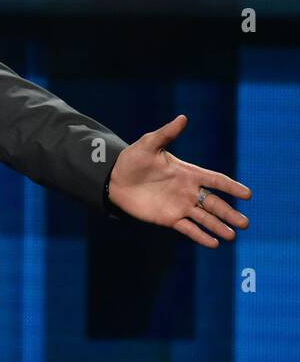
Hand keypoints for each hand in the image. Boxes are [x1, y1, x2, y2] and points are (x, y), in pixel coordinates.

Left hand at [107, 114, 251, 247]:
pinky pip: (188, 228)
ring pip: (204, 218)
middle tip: (245, 223)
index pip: (215, 180)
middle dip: (230, 213)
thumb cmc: (132, 159)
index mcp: (188, 173)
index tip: (248, 195)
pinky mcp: (168, 218)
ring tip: (233, 235)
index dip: (231, 187)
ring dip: (219, 226)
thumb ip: (167, 134)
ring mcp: (180, 206)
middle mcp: (188, 191)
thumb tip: (182, 118)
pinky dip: (200, 236)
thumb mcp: (149, 144)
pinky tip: (213, 243)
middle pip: (214, 203)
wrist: (113, 178)